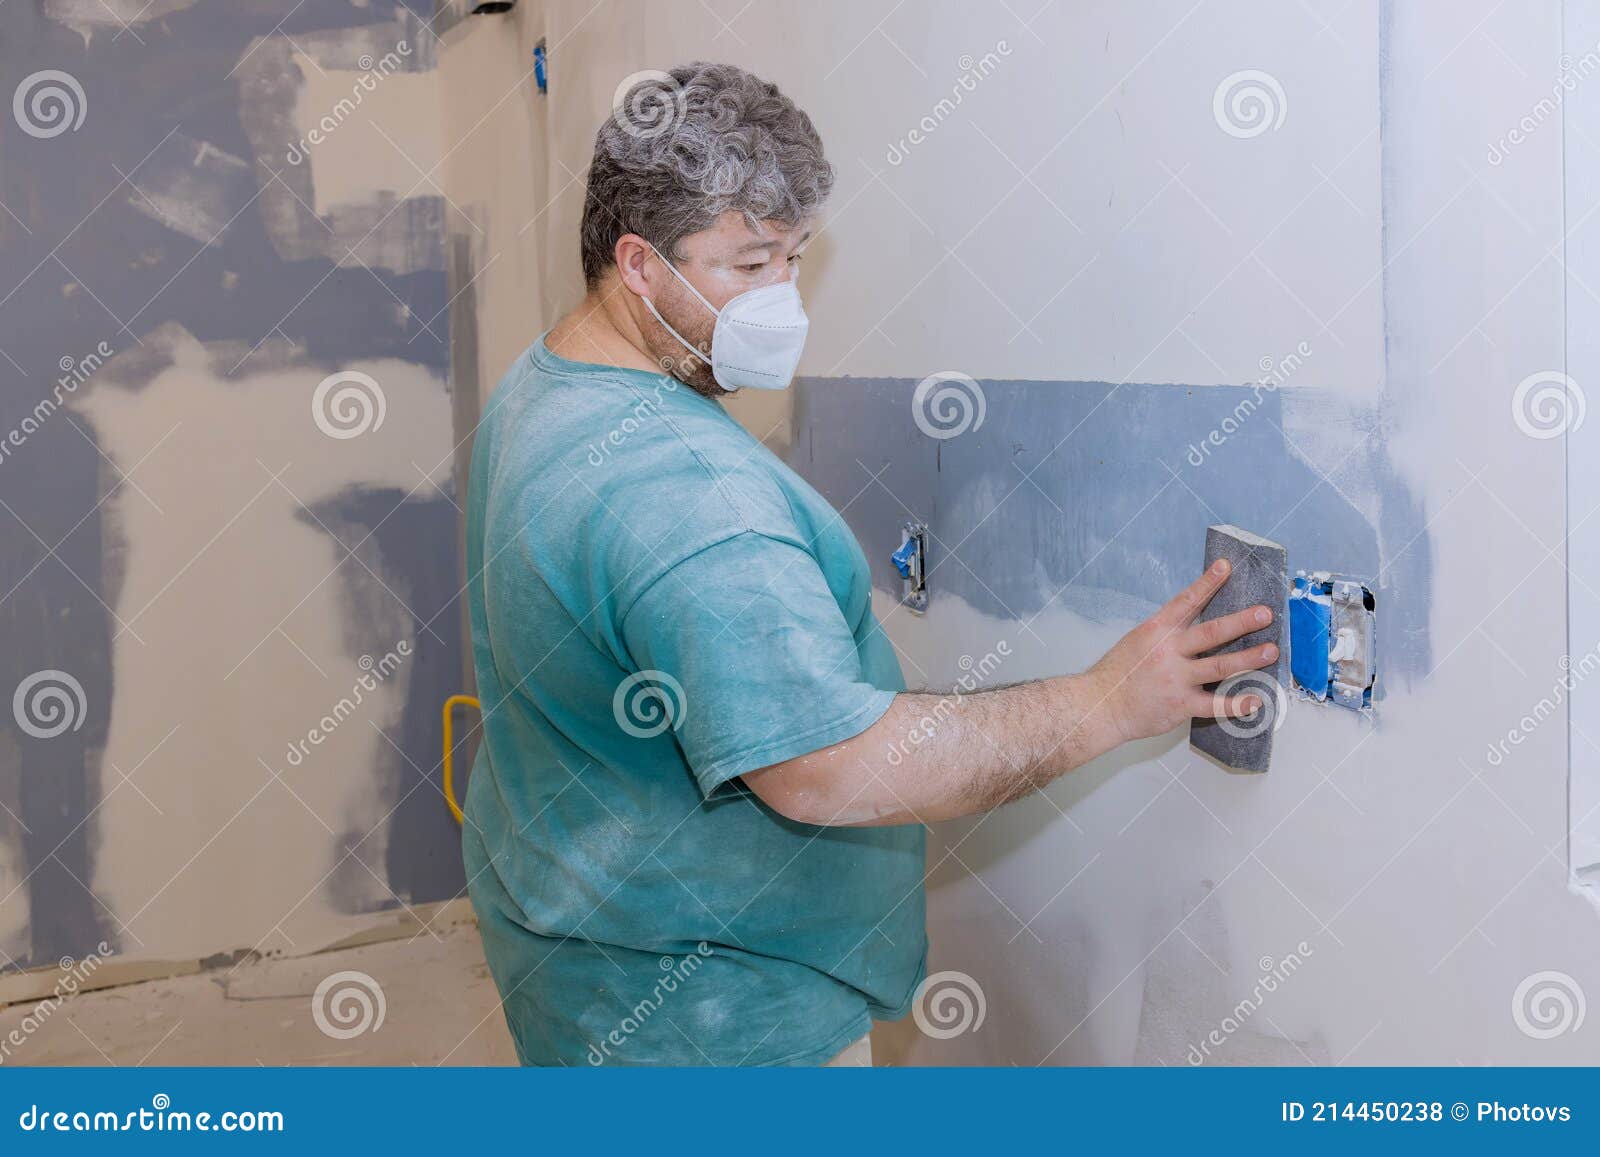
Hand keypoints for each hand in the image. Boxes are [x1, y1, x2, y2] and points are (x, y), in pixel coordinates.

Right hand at [1084, 560, 1277, 743]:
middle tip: (1265, 613)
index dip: (1207, 582)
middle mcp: (1169, 652)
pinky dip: (1237, 704)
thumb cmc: (1119, 673)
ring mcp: (1176, 679)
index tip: (1226, 567)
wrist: (1101, 706)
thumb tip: (1196, 619)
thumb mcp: (1138, 640)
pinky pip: (1215, 704)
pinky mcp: (1181, 705)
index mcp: (1157, 631)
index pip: (1186, 601)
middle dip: (1242, 622)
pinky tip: (1255, 701)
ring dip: (1249, 658)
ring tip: (1271, 650)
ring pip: (1220, 666)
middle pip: (1212, 633)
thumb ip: (1167, 631)